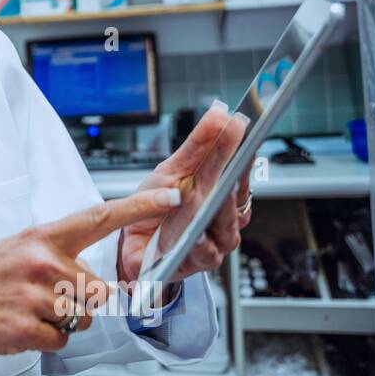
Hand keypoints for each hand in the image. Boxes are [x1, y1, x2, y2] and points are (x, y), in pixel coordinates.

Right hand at [0, 186, 181, 356]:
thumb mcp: (20, 248)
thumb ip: (60, 254)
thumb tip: (96, 279)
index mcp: (42, 236)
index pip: (99, 217)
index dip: (140, 206)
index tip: (172, 195)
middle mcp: (42, 262)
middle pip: (98, 289)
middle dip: (81, 300)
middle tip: (44, 296)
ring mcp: (35, 295)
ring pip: (83, 317)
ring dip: (64, 320)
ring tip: (30, 310)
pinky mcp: (28, 327)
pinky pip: (63, 340)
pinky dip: (47, 339)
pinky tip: (22, 326)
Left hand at [118, 101, 252, 291]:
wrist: (132, 244)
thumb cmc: (156, 207)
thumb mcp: (172, 169)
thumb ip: (198, 144)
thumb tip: (219, 114)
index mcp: (224, 191)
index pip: (238, 165)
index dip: (240, 146)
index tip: (241, 124)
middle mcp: (227, 214)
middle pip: (233, 190)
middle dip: (231, 169)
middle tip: (233, 148)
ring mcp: (218, 239)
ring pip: (224, 219)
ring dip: (216, 204)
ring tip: (210, 187)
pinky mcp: (203, 261)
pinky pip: (206, 249)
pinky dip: (201, 240)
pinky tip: (196, 230)